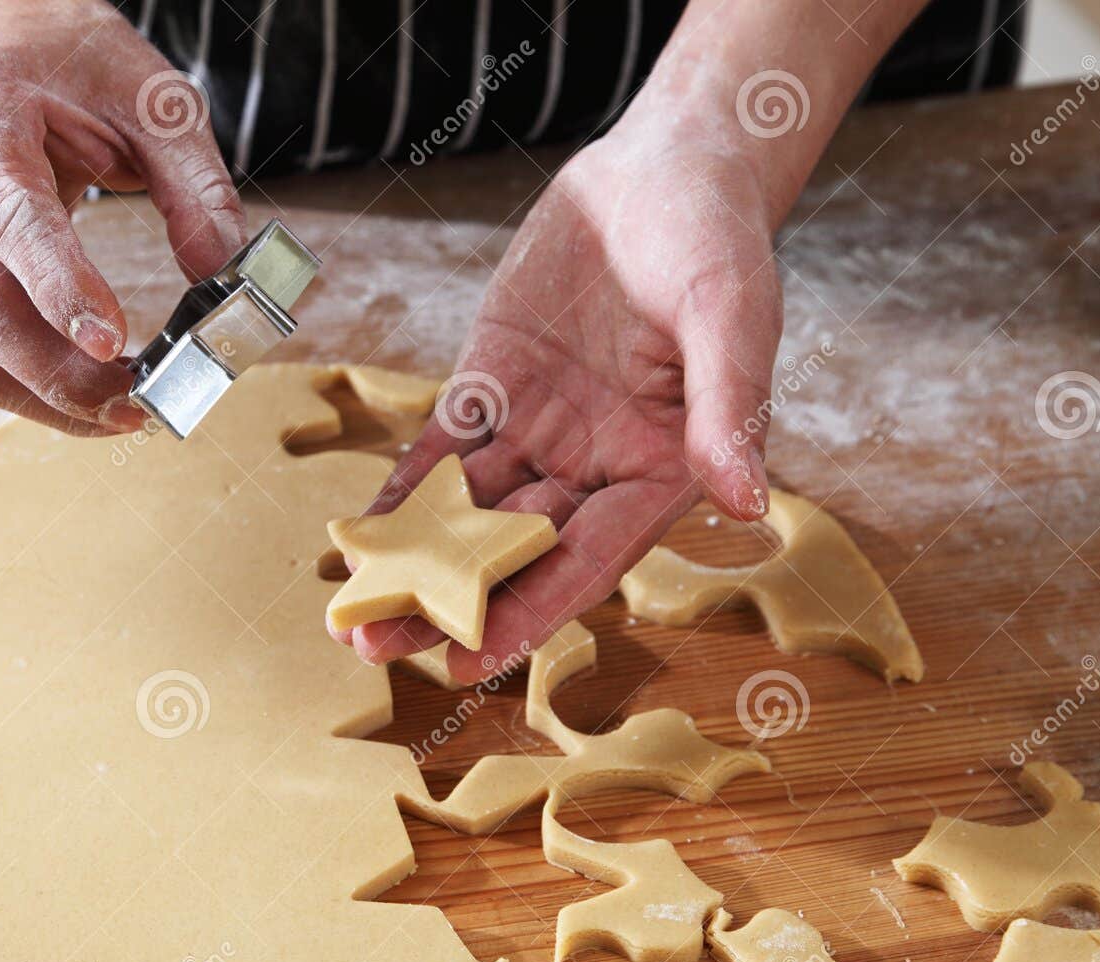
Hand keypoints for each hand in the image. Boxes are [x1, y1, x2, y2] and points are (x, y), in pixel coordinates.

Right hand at [0, 0, 246, 433]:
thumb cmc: (77, 59)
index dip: (58, 286)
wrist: (2, 35)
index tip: (114, 344)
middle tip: (140, 402)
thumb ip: (196, 187)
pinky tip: (89, 397)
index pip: (12, 216)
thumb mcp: (157, 99)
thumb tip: (226, 278)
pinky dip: (33, 388)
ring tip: (124, 412)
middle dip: (61, 372)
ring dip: (46, 397)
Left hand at [337, 128, 782, 682]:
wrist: (668, 161)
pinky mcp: (493, 384)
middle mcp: (595, 463)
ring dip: (412, 560)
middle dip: (447, 601)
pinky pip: (441, 450)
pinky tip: (356, 534)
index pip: (588, 558)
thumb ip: (729, 411)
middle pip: (514, 550)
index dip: (528, 612)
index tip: (469, 662)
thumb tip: (748, 504)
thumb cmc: (718, 236)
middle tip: (377, 645)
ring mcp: (541, 427)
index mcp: (661, 469)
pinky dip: (402, 493)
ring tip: (351, 612)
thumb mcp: (732, 317)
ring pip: (468, 512)